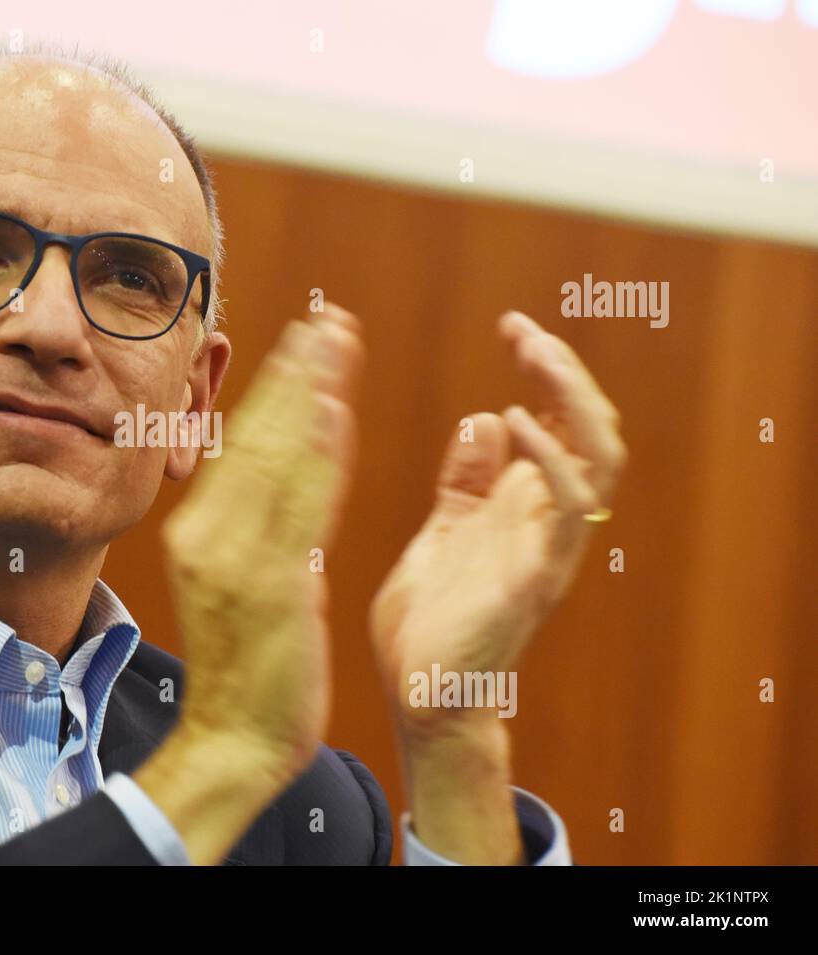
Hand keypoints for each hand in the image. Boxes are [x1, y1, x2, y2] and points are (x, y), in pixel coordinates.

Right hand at [162, 303, 362, 772]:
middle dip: (296, 374)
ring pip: (277, 459)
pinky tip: (336, 411)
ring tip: (337, 341)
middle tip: (329, 318)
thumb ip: (257, 530)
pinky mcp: (270, 586)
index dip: (277, 390)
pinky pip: (299, 508)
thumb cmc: (244, 666)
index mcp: (200, 533)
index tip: (305, 341)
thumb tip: (284, 480)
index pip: (242, 446)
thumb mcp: (237, 585)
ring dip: (311, 394)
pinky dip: (317, 456)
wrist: (234, 739)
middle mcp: (210, 536)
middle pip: (258, 438)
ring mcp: (236, 560)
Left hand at [371, 310, 626, 726]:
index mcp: (524, 506)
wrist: (419, 694)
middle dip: (567, 372)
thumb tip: (485, 418)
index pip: (563, 422)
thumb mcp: (446, 529)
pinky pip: (567, 510)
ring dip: (573, 399)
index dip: (549, 371)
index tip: (513, 326)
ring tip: (534, 354)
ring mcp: (548, 548)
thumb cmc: (430, 619)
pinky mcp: (534, 578)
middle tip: (526, 332)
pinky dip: (551, 458)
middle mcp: (548, 521)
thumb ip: (469, 480)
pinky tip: (516, 419)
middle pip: (594, 429)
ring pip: (599, 458)